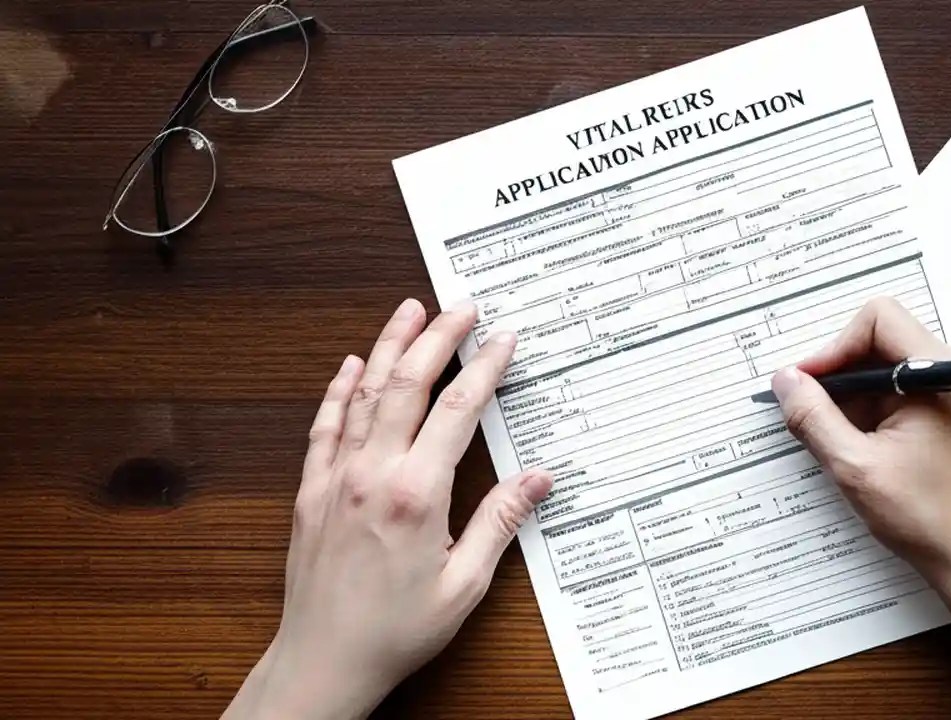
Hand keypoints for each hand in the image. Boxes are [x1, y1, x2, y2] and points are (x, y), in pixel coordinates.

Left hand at [224, 299, 552, 719]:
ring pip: (363, 394)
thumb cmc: (394, 631)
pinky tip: (350, 367)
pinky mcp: (311, 492)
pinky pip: (324, 426)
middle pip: (407, 385)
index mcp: (415, 495)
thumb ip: (499, 523)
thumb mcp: (464, 585)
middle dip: (436, 338)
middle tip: (460, 307)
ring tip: (408, 312)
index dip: (484, 368)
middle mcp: (371, 474)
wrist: (322, 662)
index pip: (456, 411)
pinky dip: (339, 391)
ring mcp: (335, 479)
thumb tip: (539, 480)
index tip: (503, 338)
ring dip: (387, 347)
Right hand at [771, 297, 950, 586]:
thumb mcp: (856, 467)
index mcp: (944, 374)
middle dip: (840, 374)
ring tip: (841, 440)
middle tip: (812, 412)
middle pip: (880, 340)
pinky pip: (897, 390)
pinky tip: (860, 445)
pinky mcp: (949, 409)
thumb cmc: (929, 518)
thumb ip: (814, 418)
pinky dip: (869, 410)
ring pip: (884, 367)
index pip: (879, 320)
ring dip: (853, 397)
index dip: (835, 347)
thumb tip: (785, 381)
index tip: (808, 383)